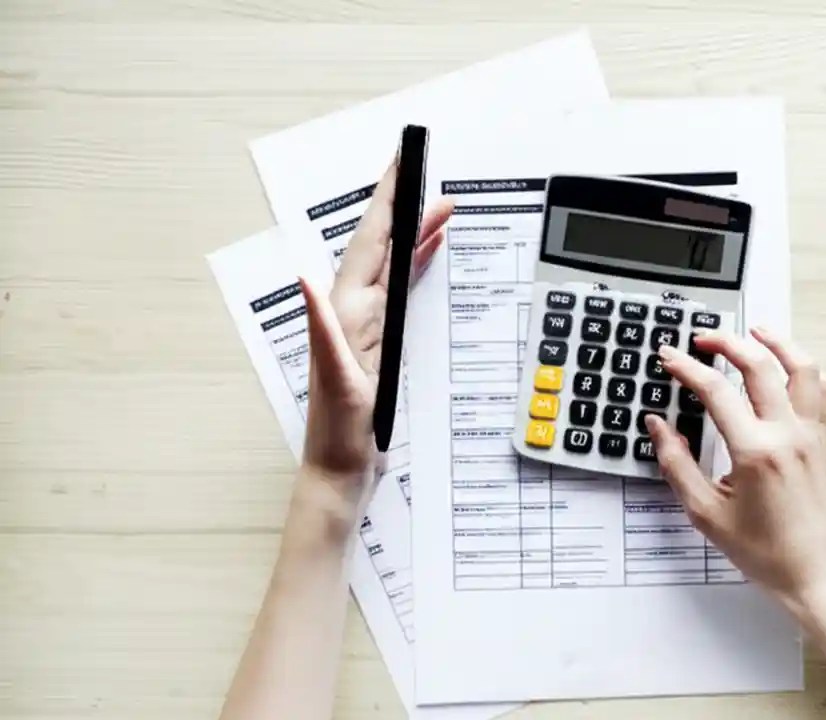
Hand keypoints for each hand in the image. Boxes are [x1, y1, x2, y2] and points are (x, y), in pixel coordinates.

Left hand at [299, 159, 453, 509]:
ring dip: (414, 231)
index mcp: (344, 311)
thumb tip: (309, 280)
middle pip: (382, 243)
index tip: (398, 163)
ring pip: (394, 262)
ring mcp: (367, 323)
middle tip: (421, 164)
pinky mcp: (379, 339)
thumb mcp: (336, 381)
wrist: (339, 468)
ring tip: (441, 204)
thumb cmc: (338, 432)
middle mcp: (352, 309)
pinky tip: (428, 250)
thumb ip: (324, 330)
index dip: (385, 201)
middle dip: (402, 203)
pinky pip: (401, 288)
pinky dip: (415, 263)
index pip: (369, 242)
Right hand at [647, 328, 825, 608]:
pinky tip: (790, 365)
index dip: (687, 368)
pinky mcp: (825, 440)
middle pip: (758, 364)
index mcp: (756, 451)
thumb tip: (659, 428)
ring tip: (754, 331)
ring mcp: (812, 434)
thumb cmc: (767, 552)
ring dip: (777, 341)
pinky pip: (824, 390)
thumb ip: (677, 465)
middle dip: (726, 342)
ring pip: (801, 366)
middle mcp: (787, 434)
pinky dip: (807, 369)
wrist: (819, 572)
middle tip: (701, 339)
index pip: (716, 391)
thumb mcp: (707, 514)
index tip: (669, 358)